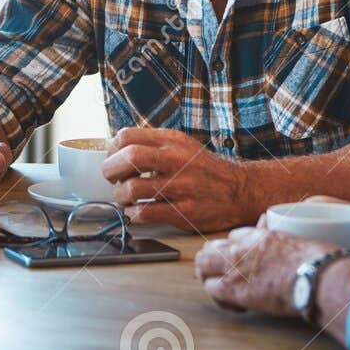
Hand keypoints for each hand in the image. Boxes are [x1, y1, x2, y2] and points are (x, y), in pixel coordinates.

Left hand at [102, 127, 256, 231]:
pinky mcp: (185, 211)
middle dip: (110, 170)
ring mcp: (182, 186)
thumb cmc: (204, 170)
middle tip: (112, 179)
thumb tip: (116, 149)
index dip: (112, 150)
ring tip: (125, 198)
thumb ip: (154, 144)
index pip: (128, 136)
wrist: (240, 190)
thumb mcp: (182, 146)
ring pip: (133, 188)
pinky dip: (133, 213)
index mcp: (173, 141)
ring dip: (120, 196)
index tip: (113, 160)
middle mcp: (177, 160)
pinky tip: (136, 212)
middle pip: (129, 157)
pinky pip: (146, 212)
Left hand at [194, 227, 334, 317]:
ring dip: (212, 279)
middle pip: (210, 248)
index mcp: (260, 234)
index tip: (243, 264)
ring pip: (203, 266)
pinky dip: (221, 299)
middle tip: (223, 278)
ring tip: (226, 293)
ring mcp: (235, 266)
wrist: (315, 275)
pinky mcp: (234, 288)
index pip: (235, 237)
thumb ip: (279, 236)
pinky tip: (237, 306)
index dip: (236, 251)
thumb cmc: (316, 261)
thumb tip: (268, 226)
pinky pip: (212, 290)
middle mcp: (243, 247)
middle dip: (212, 262)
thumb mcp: (298, 241)